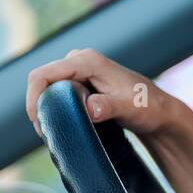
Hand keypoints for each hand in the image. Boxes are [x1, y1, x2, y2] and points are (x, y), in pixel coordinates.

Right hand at [25, 48, 179, 139]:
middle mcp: (80, 59)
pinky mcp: (81, 80)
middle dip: (39, 105)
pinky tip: (62, 124)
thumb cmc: (147, 107)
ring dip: (46, 107)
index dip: (33, 98)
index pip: (43, 74)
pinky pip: (58, 91)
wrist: (160, 111)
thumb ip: (108, 107)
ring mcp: (80, 69)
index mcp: (87, 60)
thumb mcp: (129, 108)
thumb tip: (90, 108)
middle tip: (46, 132)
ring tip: (54, 131)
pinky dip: (55, 107)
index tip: (38, 123)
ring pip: (49, 87)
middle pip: (42, 80)